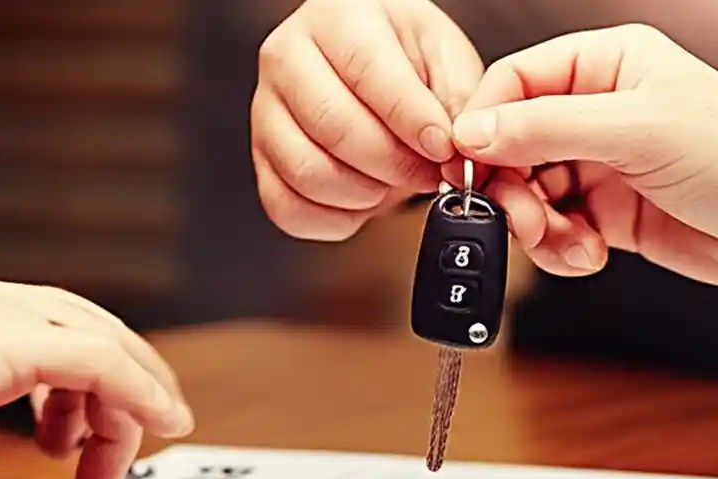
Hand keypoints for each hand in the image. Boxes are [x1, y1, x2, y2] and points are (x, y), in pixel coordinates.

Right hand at [252, 0, 482, 239]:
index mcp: (337, 16)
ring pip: (308, 173)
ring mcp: (266, 110)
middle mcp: (288, 57)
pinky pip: (287, 209)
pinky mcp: (261, 160)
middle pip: (334, 127)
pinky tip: (363, 200)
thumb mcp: (445, 58)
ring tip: (393, 181)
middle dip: (393, 164)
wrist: (372, 72)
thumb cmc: (405, 59)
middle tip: (427, 172)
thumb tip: (451, 154)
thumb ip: (456, 102)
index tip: (441, 147)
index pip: (367, 70)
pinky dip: (334, 219)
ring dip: (365, 194)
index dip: (409, 119)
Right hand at [452, 25, 717, 296]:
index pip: (515, 82)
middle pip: (513, 145)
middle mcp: (600, 110)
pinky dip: (560, 249)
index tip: (466, 165)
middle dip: (510, 187)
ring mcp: (604, 164)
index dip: (482, 124)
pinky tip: (588, 254)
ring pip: (530, 193)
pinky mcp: (611, 213)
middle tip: (521, 217)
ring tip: (565, 241)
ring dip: (536, 226)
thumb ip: (547, 128)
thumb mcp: (639, 130)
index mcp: (608, 64)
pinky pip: (557, 229)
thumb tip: (474, 129)